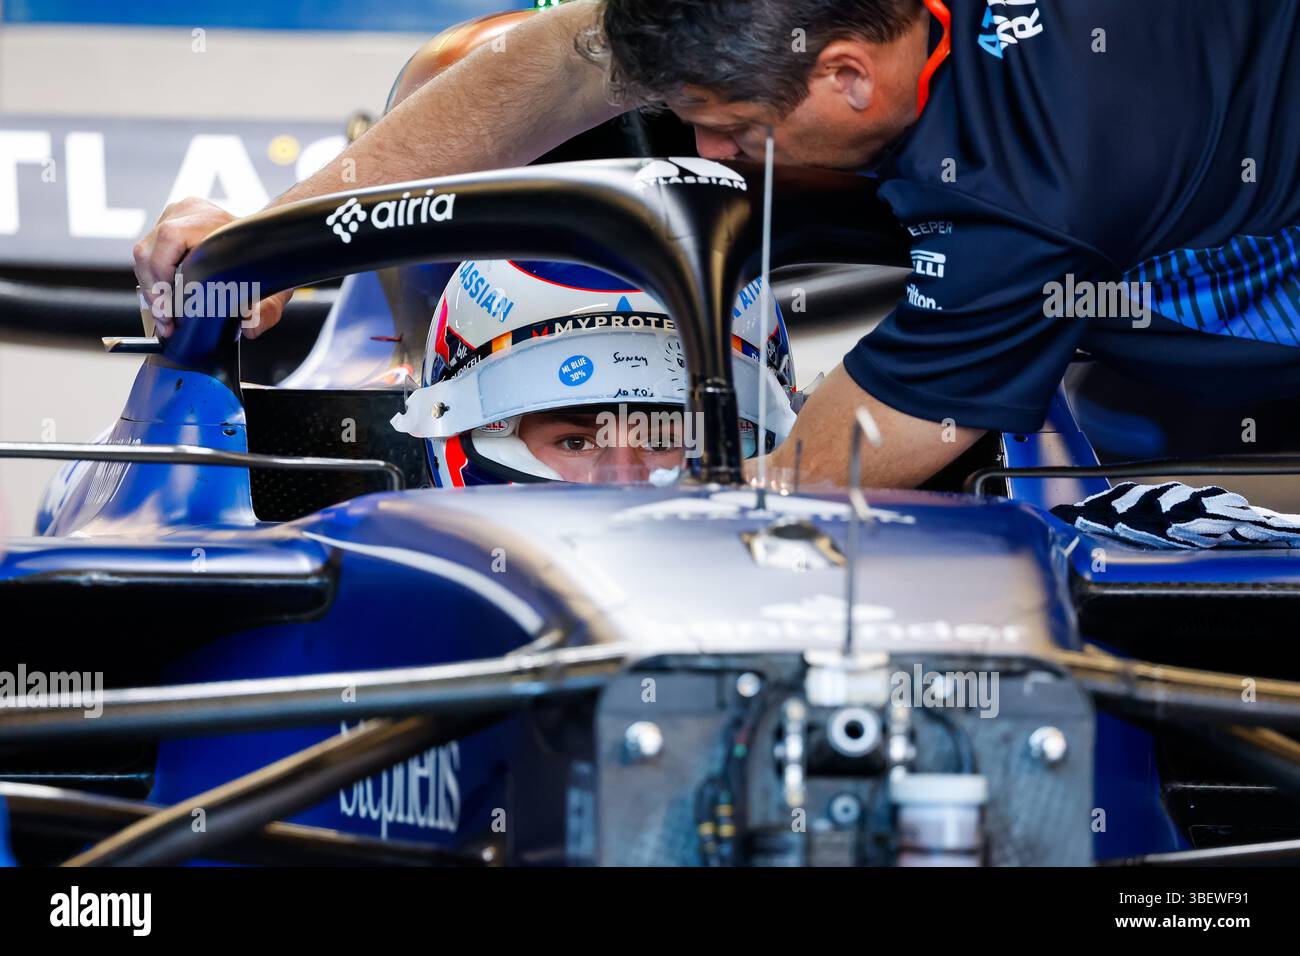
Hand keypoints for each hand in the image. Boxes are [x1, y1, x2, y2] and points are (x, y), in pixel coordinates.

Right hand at [132, 198, 291, 338]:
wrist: (265, 238)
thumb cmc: (264, 261)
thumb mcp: (272, 288)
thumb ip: (266, 310)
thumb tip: (250, 328)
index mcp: (212, 221)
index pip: (170, 239)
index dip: (162, 278)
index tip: (169, 311)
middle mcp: (189, 212)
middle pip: (149, 250)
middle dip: (153, 291)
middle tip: (164, 321)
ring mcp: (176, 214)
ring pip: (144, 252)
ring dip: (149, 287)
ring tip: (163, 315)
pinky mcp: (167, 221)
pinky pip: (148, 251)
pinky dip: (152, 277)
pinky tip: (164, 298)